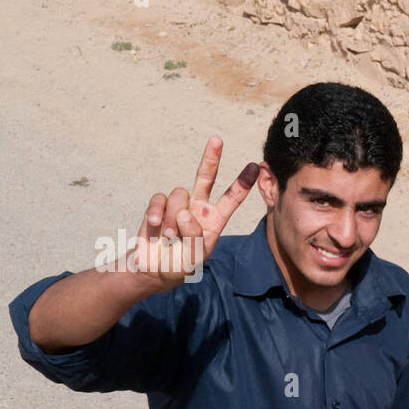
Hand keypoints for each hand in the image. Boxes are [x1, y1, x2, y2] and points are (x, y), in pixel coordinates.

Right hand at [127, 137, 258, 288]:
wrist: (153, 269)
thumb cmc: (180, 265)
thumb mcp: (194, 257)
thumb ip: (194, 237)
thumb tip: (186, 213)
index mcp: (214, 221)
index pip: (231, 199)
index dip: (242, 184)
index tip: (254, 167)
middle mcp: (198, 209)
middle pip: (205, 178)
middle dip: (211, 158)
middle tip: (217, 140)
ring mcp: (178, 206)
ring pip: (180, 194)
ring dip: (174, 217)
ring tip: (171, 236)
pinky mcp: (159, 206)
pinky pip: (160, 199)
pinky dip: (156, 213)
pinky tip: (155, 227)